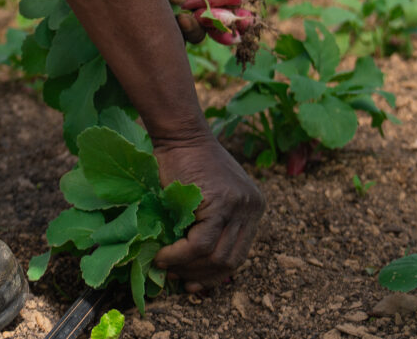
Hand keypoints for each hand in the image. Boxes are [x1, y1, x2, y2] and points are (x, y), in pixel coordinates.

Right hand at [151, 133, 264, 291]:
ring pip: (216, 256)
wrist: (180, 134)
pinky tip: (163, 256)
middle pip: (231, 260)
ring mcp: (240, 206)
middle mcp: (252, 208)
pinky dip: (179, 256)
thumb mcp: (207, 197)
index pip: (240, 254)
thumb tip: (192, 269)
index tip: (193, 283)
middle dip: (200, 275)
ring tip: (165, 266)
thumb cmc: (184, 162)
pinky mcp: (222, 204)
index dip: (215, 274)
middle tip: (175, 276)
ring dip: (187, 268)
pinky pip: (200, 244)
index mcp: (253, 207)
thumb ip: (209, 225)